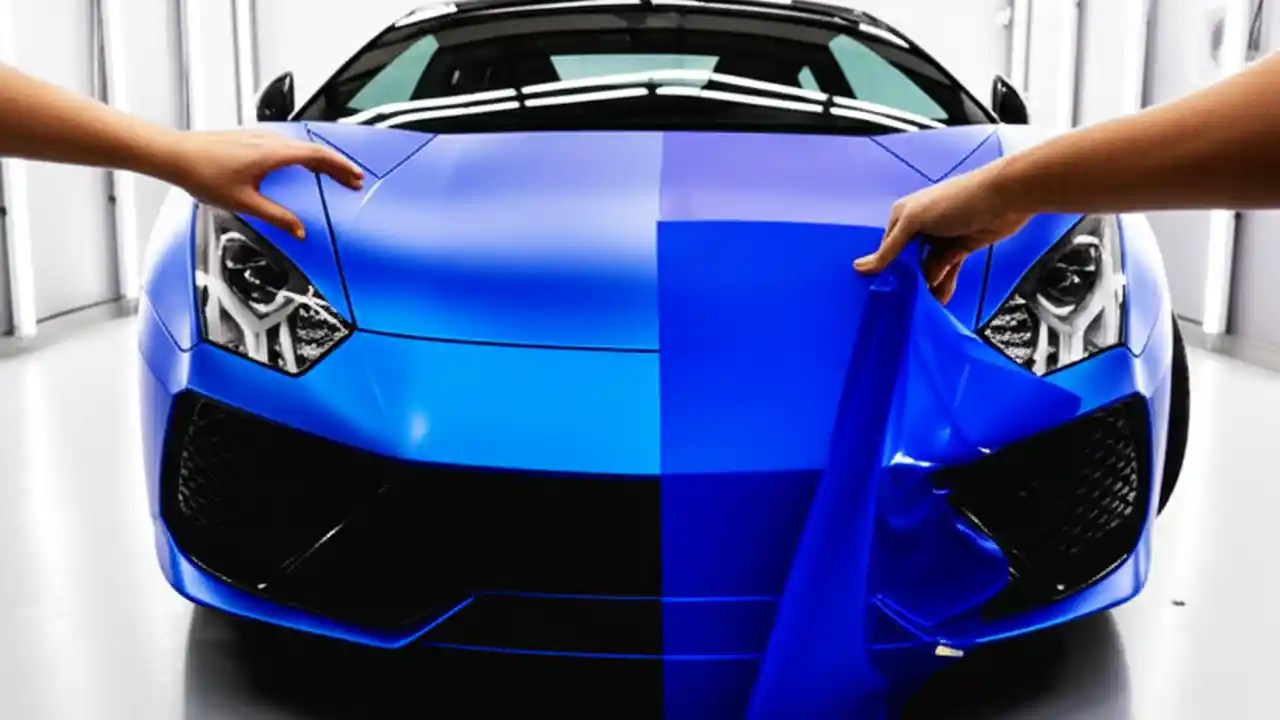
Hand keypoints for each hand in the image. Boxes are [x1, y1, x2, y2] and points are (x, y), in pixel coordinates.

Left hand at [161, 129, 363, 238]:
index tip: (355, 177)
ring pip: (300, 146)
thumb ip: (277, 217)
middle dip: (335, 166)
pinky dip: (302, 156)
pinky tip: (297, 167)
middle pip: (313, 150)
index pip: (319, 157)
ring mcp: (259, 137)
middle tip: (350, 180)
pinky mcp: (249, 139)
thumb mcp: (245, 203)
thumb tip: (298, 230)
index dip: (341, 167)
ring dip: (318, 160)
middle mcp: (269, 140)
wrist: (175, 155)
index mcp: (273, 154)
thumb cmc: (204, 174)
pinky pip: (286, 145)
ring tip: (329, 175)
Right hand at [853, 166, 1030, 303]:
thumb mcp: (915, 221)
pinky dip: (943, 285)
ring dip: (927, 287)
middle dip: (908, 281)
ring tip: (924, 306)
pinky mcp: (959, 249)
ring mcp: (940, 239)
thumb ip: (890, 247)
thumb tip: (860, 268)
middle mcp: (919, 227)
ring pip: (926, 269)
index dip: (886, 270)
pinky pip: (946, 272)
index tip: (884, 292)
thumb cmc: (957, 201)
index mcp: (903, 215)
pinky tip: (940, 300)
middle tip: (905, 304)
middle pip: (907, 261)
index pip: (887, 249)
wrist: (1004, 198)